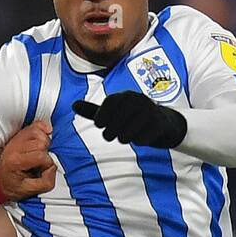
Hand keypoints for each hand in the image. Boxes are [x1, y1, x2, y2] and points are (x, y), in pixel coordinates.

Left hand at [0, 119, 56, 198]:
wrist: (0, 180)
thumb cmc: (14, 185)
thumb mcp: (30, 190)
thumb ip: (46, 182)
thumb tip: (54, 167)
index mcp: (15, 161)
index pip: (41, 156)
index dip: (48, 164)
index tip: (44, 170)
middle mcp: (15, 147)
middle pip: (41, 142)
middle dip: (47, 153)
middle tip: (42, 163)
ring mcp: (17, 139)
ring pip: (39, 132)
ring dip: (46, 142)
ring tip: (42, 152)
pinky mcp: (21, 134)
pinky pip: (36, 125)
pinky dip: (44, 129)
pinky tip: (45, 138)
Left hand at [72, 91, 187, 148]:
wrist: (162, 122)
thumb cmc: (132, 118)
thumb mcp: (112, 113)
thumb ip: (93, 111)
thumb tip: (73, 105)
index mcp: (125, 95)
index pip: (109, 104)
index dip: (101, 117)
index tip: (99, 125)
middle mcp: (137, 100)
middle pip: (117, 121)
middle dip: (110, 132)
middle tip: (109, 136)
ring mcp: (149, 111)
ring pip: (128, 132)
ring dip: (124, 138)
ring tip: (125, 137)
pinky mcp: (158, 123)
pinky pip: (142, 138)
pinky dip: (139, 140)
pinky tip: (141, 137)